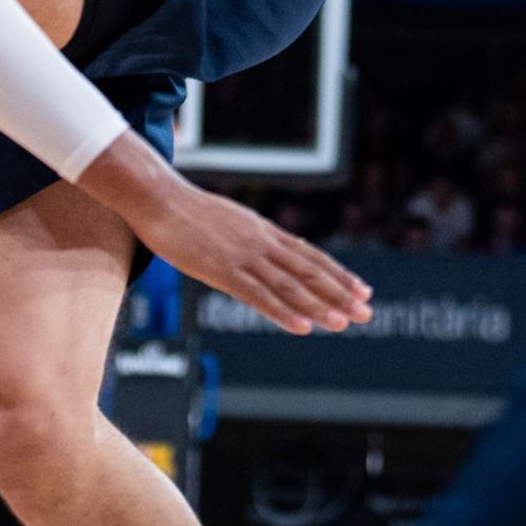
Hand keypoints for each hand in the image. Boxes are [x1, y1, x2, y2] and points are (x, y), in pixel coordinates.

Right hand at [76, 132, 370, 334]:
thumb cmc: (188, 212)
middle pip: (308, 270)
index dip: (337, 274)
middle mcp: (261, 242)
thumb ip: (250, 239)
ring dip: (319, 305)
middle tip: (366, 311)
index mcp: (263, 231)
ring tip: (344, 323)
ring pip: (289, 285)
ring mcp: (244, 256)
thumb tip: (266, 253)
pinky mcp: (223, 270)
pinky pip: (259, 295)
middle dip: (339, 292)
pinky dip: (283, 312)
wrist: (159, 199)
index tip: (361, 290)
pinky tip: (302, 327)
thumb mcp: (230, 223)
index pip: (309, 255)